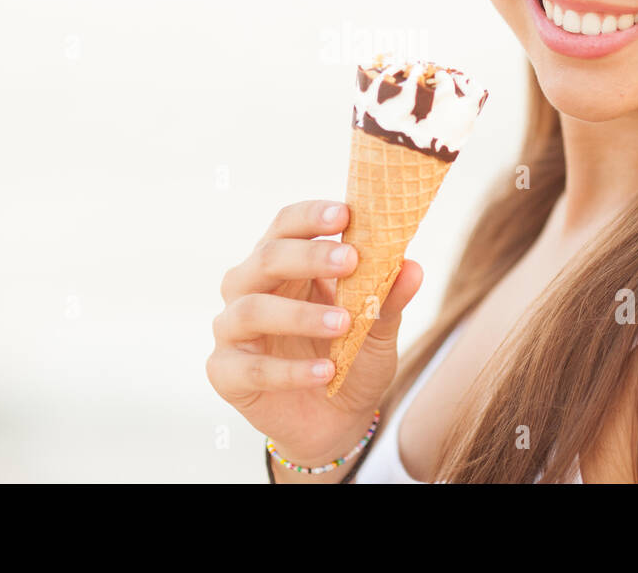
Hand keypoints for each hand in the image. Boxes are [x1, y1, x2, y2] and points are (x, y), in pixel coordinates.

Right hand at [207, 199, 423, 471]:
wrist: (336, 423)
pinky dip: (290, 371)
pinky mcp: (225, 373)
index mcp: (283, 264)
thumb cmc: (351, 359)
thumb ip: (388, 298)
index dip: (310, 216)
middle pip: (266, 258)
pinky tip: (326, 372)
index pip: (286, 226)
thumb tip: (412, 265)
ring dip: (300, 314)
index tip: (345, 213)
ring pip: (253, 309)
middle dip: (308, 256)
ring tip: (343, 323)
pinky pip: (252, 368)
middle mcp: (249, 288)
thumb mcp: (377, 330)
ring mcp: (232, 330)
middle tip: (350, 259)